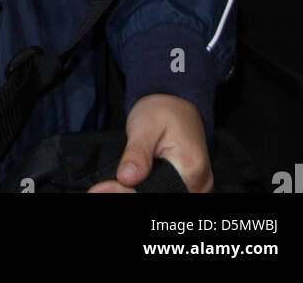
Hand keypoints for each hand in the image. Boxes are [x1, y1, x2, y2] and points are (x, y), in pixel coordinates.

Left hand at [87, 94, 212, 192]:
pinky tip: (133, 184)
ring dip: (140, 192)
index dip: (128, 192)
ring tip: (118, 183)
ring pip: (165, 197)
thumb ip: (137, 154)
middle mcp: (200, 183)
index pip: (157, 193)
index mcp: (190, 168)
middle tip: (107, 186)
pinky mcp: (192, 188)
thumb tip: (126, 178)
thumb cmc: (163, 110)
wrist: (178, 104)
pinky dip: (150, 191)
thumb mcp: (144, 125)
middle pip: (162, 198)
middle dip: (132, 193)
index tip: (103, 189)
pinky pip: (171, 194)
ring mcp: (198, 187)